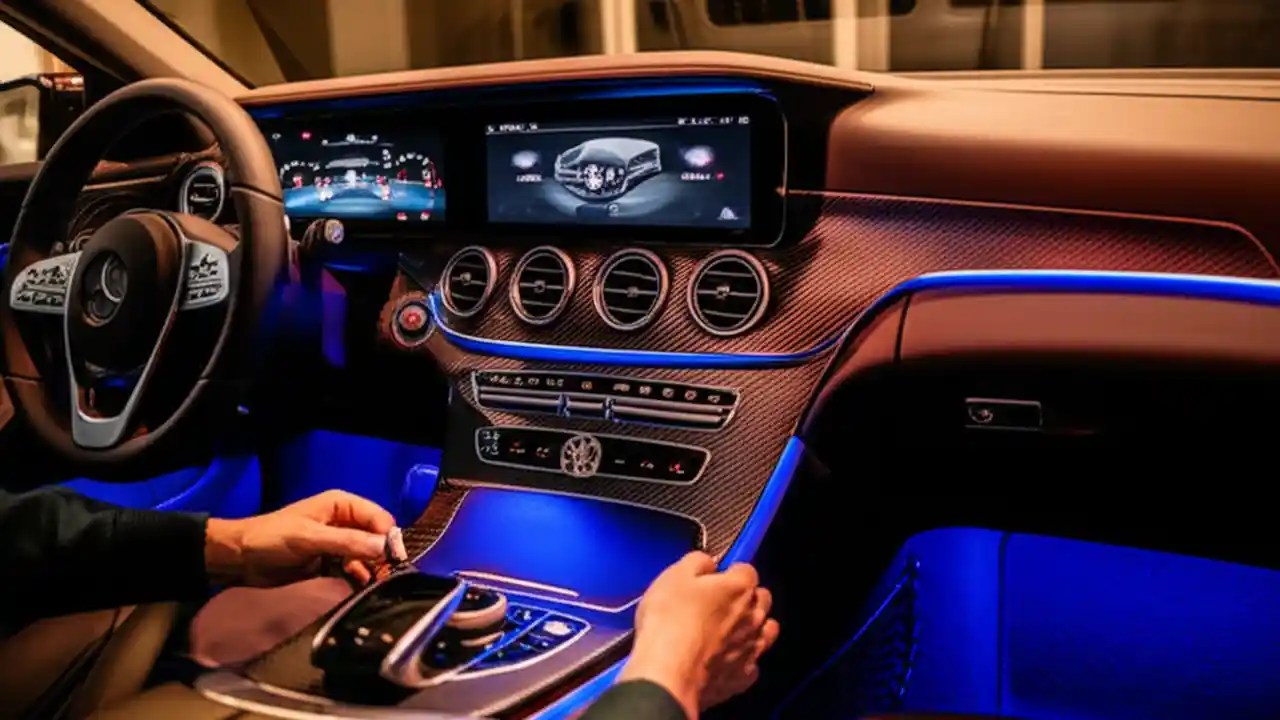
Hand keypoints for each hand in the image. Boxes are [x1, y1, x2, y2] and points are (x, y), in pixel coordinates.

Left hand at [205, 490, 395, 586]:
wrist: (240, 560)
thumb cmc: (273, 539)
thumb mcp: (309, 538)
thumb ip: (347, 542)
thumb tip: (384, 547)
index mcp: (342, 505)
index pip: (378, 518)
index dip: (389, 537)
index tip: (395, 560)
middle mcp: (345, 522)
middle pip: (376, 538)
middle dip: (383, 556)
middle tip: (389, 578)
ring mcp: (338, 544)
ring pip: (367, 556)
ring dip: (373, 570)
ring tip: (377, 587)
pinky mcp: (330, 563)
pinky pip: (353, 570)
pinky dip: (359, 578)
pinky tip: (362, 590)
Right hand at [619, 552, 779, 717]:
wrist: (668, 673)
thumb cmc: (670, 622)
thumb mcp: (674, 576)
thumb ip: (696, 562)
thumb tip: (706, 562)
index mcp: (739, 587)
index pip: (747, 570)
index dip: (730, 572)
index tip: (716, 577)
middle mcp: (753, 617)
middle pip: (763, 599)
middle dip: (747, 597)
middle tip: (719, 602)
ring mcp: (751, 649)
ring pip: (766, 632)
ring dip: (752, 628)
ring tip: (727, 631)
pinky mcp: (742, 678)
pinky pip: (752, 665)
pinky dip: (741, 661)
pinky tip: (724, 661)